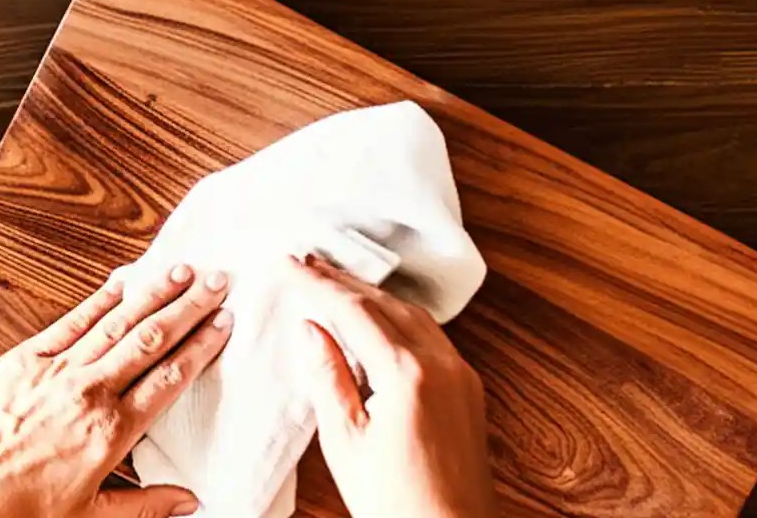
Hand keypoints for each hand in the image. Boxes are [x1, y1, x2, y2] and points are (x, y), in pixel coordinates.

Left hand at [0, 264, 233, 517]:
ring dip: (153, 293)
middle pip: (151, 339)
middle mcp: (90, 392)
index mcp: (111, 431)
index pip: (170, 378)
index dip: (201, 347)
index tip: (223, 324)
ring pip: (117, 321)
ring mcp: (57, 370)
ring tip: (180, 270)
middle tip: (216, 281)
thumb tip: (188, 502)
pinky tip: (121, 281)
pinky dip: (98, 299)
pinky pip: (71, 321)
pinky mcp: (25, 358)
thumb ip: (144, 507)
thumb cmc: (14, 511)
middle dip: (188, 306)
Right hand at [292, 255, 496, 517]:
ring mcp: (460, 374)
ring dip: (372, 295)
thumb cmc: (396, 504)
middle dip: (343, 281)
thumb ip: (328, 377)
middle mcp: (441, 364)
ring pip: (412, 314)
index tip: (288, 265)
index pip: (353, 311)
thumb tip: (312, 329)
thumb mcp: (346, 441)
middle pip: (385, 304)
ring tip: (335, 282)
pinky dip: (398, 317)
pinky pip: (431, 335)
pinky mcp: (468, 389)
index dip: (317, 284)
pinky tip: (377, 320)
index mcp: (407, 374)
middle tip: (306, 262)